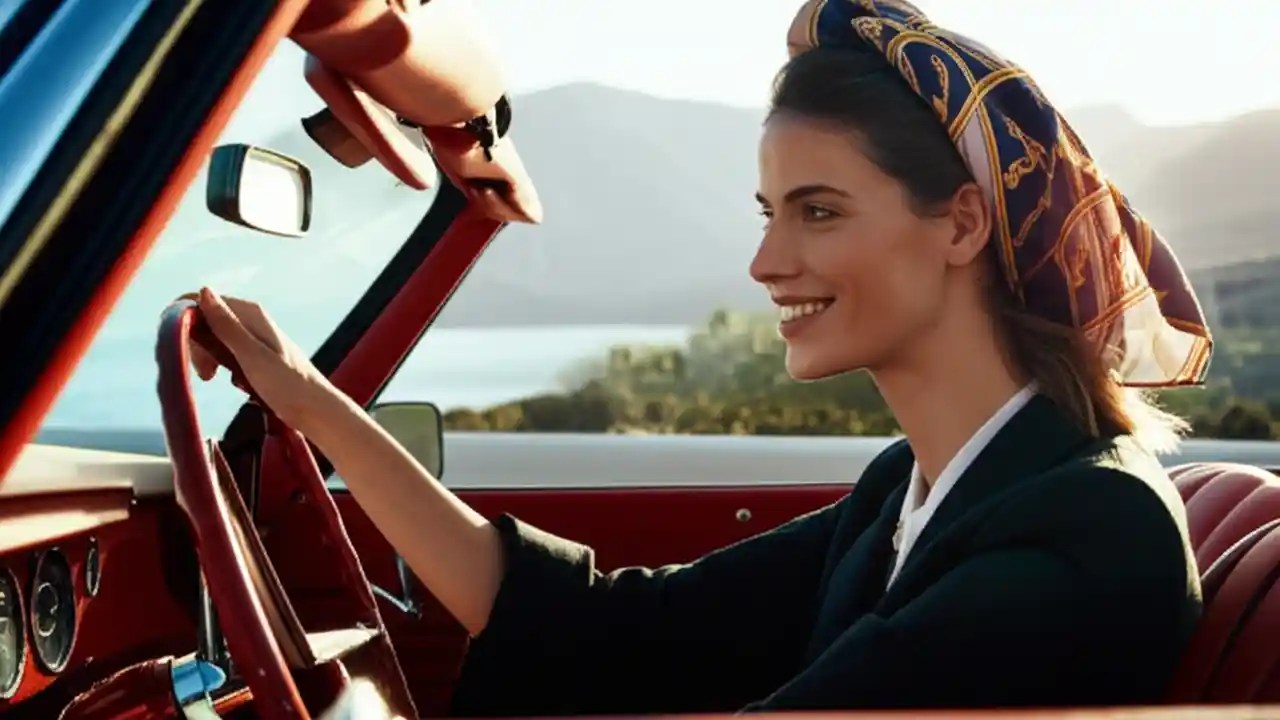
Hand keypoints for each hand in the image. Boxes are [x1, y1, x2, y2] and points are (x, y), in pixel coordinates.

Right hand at [184, 288, 338, 428]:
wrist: (317, 410)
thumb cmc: (288, 385)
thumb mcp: (251, 356)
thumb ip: (226, 326)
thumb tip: (203, 291)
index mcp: (251, 314)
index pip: (204, 299)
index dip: (185, 318)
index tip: (174, 343)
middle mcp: (253, 319)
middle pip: (207, 319)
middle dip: (196, 342)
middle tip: (203, 371)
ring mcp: (256, 337)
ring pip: (216, 337)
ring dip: (206, 356)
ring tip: (210, 378)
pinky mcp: (257, 354)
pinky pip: (228, 351)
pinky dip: (221, 364)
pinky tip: (227, 379)